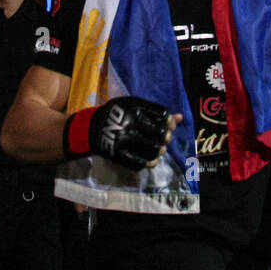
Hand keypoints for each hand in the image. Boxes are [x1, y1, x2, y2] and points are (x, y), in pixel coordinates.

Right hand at [65, 96, 181, 170]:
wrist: (90, 128)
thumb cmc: (117, 114)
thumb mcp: (134, 106)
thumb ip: (156, 112)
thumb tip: (180, 118)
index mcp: (133, 108)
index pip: (162, 116)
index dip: (170, 122)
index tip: (169, 125)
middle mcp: (129, 123)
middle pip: (161, 134)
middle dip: (167, 138)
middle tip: (164, 139)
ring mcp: (123, 140)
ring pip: (153, 150)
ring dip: (160, 151)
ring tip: (158, 149)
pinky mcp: (118, 155)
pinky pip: (140, 163)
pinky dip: (149, 163)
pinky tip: (150, 159)